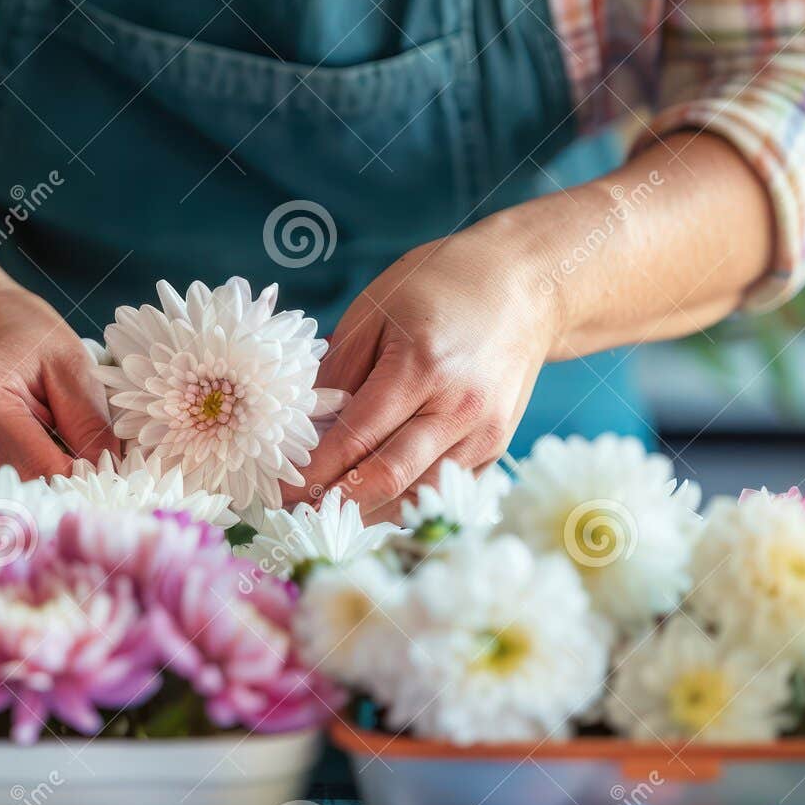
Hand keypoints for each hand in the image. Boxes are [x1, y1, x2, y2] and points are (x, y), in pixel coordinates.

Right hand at [0, 283, 118, 483]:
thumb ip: (89, 419)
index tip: (100, 464)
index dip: (82, 475)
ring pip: (4, 501)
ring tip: (28, 439)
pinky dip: (4, 482)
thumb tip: (110, 474)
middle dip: (56, 481)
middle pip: (25, 492)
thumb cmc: (19, 335)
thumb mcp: (68, 360)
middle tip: (64, 444)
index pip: (46, 473)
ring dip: (28, 481)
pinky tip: (3, 449)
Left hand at [291, 227, 557, 522]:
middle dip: (333, 503)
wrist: (527, 286)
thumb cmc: (441, 287)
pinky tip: (369, 508)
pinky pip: (444, 492)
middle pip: (387, 479)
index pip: (354, 439)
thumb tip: (302, 424)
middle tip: (293, 514)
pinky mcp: (496, 448)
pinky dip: (404, 504)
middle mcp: (458, 409)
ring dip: (368, 514)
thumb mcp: (374, 310)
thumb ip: (336, 369)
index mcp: (420, 368)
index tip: (278, 488)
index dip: (312, 470)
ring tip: (324, 517)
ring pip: (417, 496)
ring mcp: (483, 434)